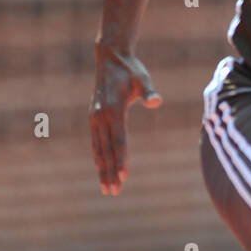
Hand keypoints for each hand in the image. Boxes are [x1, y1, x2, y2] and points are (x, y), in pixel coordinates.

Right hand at [89, 42, 160, 195]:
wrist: (110, 58)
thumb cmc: (131, 70)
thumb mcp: (142, 79)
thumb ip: (148, 92)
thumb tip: (156, 101)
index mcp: (113, 110)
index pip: (119, 141)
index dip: (122, 159)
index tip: (124, 176)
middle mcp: (101, 116)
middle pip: (107, 150)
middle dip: (110, 173)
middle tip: (114, 192)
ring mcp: (95, 118)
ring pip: (99, 149)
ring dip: (102, 170)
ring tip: (106, 188)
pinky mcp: (94, 117)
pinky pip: (96, 142)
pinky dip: (98, 157)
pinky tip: (100, 168)